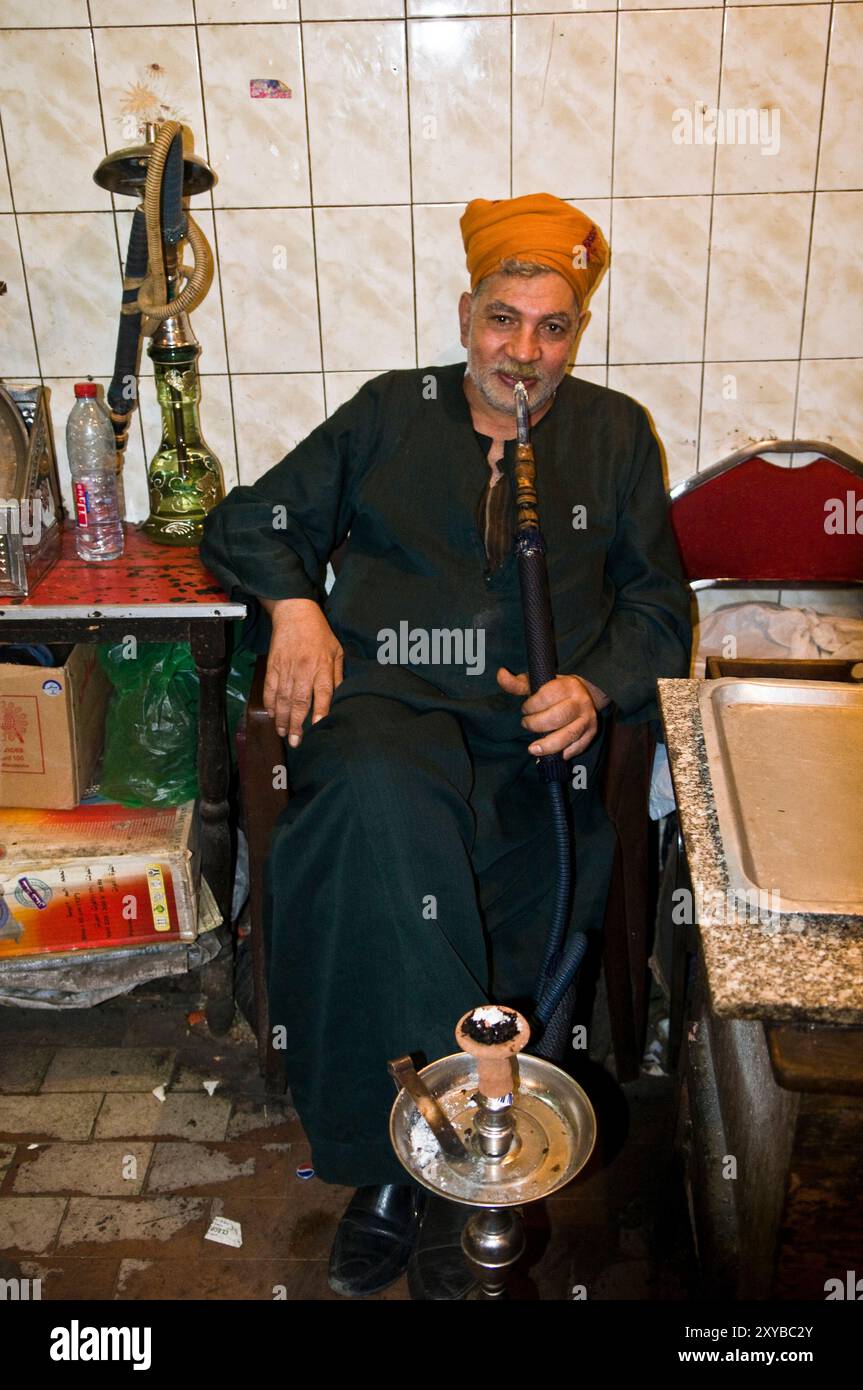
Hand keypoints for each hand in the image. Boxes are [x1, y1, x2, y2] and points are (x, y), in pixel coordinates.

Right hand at [260, 598, 343, 745]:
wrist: (294, 614)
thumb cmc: (319, 634)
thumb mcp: (337, 651)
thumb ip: (337, 676)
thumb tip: (339, 697)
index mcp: (322, 667)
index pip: (323, 694)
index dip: (320, 712)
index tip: (316, 728)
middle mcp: (304, 670)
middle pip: (300, 701)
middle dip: (297, 724)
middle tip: (295, 741)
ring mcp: (286, 668)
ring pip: (283, 699)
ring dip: (282, 718)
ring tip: (283, 733)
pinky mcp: (273, 666)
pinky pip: (270, 688)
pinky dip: (270, 703)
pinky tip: (273, 715)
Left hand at [496, 667, 606, 758]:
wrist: (585, 693)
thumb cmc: (555, 690)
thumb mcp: (537, 682)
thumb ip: (517, 683)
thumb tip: (500, 674)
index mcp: (568, 686)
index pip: (549, 696)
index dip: (532, 705)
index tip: (525, 709)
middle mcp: (581, 702)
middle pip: (558, 717)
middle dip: (537, 724)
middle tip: (526, 724)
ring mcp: (587, 719)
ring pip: (568, 735)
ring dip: (548, 745)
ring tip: (533, 749)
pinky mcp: (591, 734)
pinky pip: (577, 747)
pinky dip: (564, 753)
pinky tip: (552, 754)